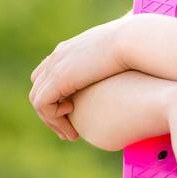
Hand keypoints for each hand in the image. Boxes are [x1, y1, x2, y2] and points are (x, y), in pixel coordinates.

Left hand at [30, 15, 131, 139]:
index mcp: (72, 48)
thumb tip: (135, 64)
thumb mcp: (126, 53)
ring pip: (38, 99)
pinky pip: (42, 105)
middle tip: (69, 130)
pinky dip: (54, 119)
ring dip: (52, 121)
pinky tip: (73, 126)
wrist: (135, 42)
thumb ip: (121, 60)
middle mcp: (59, 56)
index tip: (75, 114)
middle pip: (39, 86)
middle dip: (51, 111)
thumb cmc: (138, 48)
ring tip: (71, 135)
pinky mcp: (57, 79)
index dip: (58, 96)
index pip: (49, 72)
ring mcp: (56, 67)